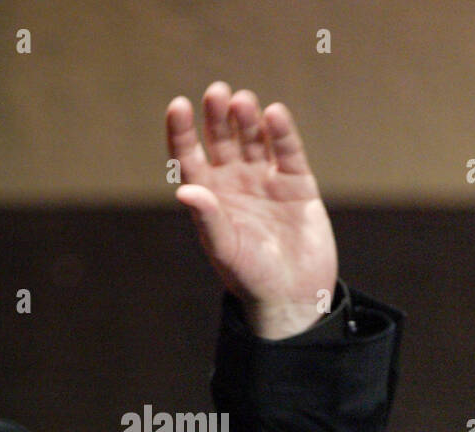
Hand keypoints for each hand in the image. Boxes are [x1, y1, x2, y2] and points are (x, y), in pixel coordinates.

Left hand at [166, 81, 337, 339]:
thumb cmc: (251, 278)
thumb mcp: (225, 249)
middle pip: (222, 139)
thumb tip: (186, 189)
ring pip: (253, 138)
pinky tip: (274, 114)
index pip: (189, 156)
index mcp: (208, 198)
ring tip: (242, 101)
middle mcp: (234, 183)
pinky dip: (281, 132)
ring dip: (247, 118)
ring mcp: (265, 179)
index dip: (182, 131)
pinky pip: (286, 150)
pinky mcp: (297, 182)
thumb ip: (207, 219)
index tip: (178, 106)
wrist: (294, 296)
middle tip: (217, 92)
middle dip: (218, 116)